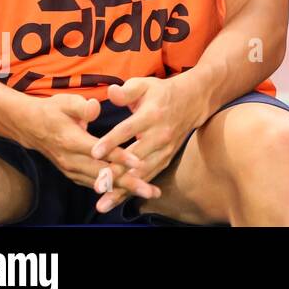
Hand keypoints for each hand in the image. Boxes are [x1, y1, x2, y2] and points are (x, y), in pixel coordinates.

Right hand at [22, 94, 149, 196]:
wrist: (30, 126)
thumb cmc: (52, 110)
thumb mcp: (65, 102)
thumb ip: (82, 106)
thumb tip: (95, 108)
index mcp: (71, 140)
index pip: (98, 151)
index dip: (118, 157)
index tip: (138, 162)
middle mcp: (71, 159)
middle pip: (103, 174)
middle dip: (128, 183)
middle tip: (151, 191)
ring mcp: (71, 169)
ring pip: (100, 183)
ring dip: (124, 190)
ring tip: (148, 193)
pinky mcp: (72, 173)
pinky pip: (95, 184)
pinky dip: (112, 189)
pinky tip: (131, 191)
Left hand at [88, 76, 203, 212]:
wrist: (194, 100)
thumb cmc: (161, 92)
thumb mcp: (145, 84)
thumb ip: (126, 91)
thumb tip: (110, 93)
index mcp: (152, 114)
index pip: (128, 129)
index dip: (111, 141)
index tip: (94, 153)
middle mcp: (160, 134)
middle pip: (135, 157)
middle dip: (116, 173)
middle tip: (97, 186)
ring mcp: (165, 149)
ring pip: (142, 172)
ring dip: (123, 189)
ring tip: (104, 203)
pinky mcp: (166, 158)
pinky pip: (149, 176)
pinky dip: (133, 190)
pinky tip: (117, 200)